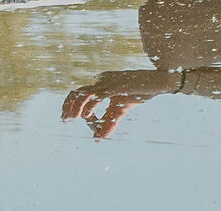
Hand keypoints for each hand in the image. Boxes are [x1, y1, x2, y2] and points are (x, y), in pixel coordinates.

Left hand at [64, 67, 180, 135]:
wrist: (156, 82)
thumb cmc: (139, 93)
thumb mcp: (120, 111)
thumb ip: (109, 123)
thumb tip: (97, 139)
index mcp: (101, 83)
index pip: (81, 96)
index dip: (77, 110)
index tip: (85, 123)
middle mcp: (101, 80)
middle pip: (76, 92)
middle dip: (67, 106)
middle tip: (64, 121)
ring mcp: (107, 82)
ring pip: (83, 93)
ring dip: (75, 108)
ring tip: (71, 119)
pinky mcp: (114, 85)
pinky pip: (97, 95)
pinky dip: (90, 106)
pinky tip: (87, 116)